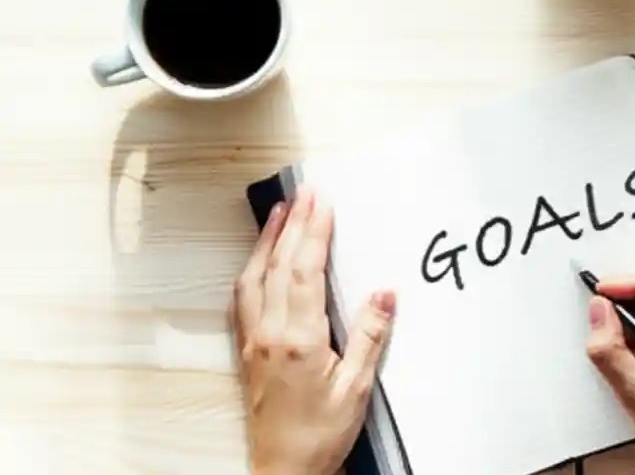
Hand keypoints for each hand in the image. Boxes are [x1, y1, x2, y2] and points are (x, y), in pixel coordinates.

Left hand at [230, 187, 396, 474]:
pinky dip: (252, 270)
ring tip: (279, 213)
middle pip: (278, 266)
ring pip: (254, 278)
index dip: (314, 233)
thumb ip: (370, 338)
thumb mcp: (357, 389)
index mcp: (299, 340)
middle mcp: (270, 335)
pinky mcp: (248, 352)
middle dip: (293, 225)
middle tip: (305, 193)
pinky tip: (260, 261)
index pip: (304, 272)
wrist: (284, 471)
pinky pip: (244, 298)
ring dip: (267, 242)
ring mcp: (254, 341)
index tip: (322, 203)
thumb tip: (384, 293)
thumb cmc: (321, 435)